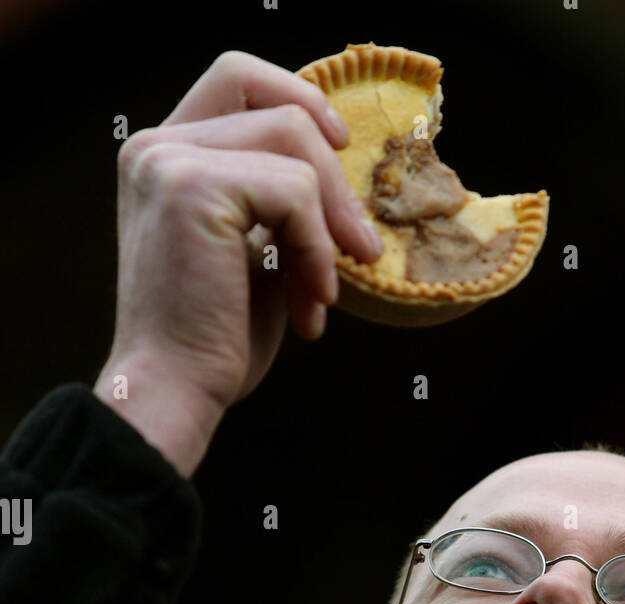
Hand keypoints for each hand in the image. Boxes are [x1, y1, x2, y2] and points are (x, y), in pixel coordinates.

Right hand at [93, 50, 381, 476]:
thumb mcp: (255, 257)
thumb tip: (345, 183)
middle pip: (277, 109)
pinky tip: (309, 303)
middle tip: (360, 247)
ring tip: (321, 293)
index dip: (300, 102)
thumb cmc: (214, 342)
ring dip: (329, 225)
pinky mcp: (192, 187)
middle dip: (333, 177)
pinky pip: (294, 193)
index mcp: (163, 157)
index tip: (342, 154)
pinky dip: (318, 251)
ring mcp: (169, 161)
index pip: (238, 80)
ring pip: (294, 145)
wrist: (176, 392)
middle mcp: (154, 146)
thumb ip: (278, 207)